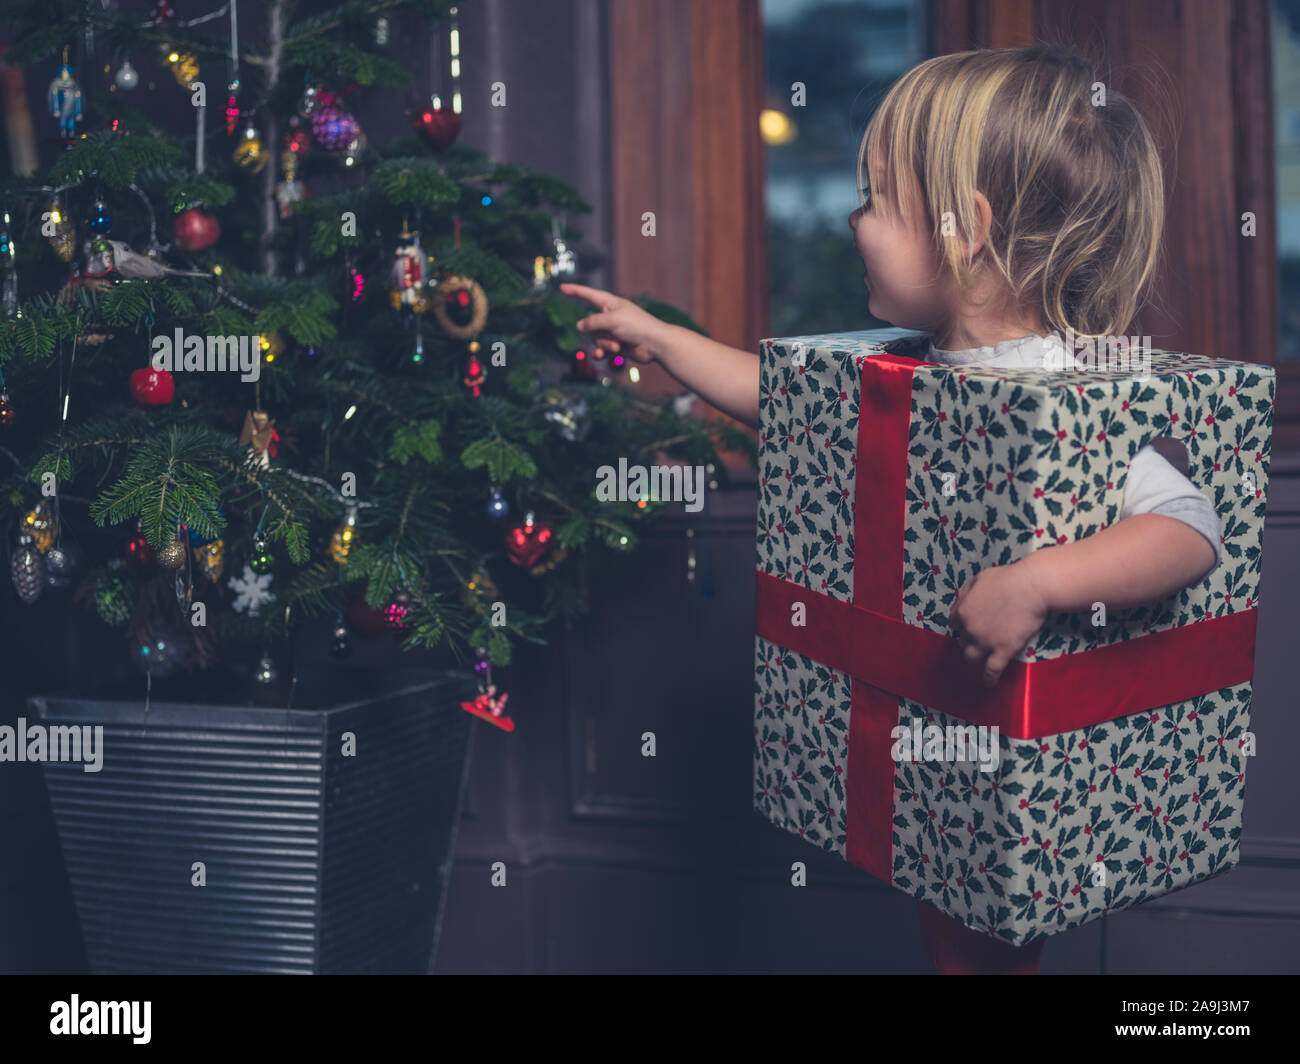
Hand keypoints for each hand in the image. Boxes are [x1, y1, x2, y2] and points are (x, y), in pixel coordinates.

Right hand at [559, 282, 664, 363]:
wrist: (655, 344)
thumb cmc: (638, 326)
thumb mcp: (612, 320)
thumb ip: (593, 322)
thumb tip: (579, 326)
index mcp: (611, 303)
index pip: (589, 294)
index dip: (575, 291)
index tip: (562, 288)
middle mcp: (611, 316)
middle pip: (591, 323)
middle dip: (597, 332)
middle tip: (612, 334)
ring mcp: (613, 331)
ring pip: (596, 338)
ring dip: (605, 344)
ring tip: (618, 346)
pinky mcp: (616, 344)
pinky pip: (601, 348)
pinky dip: (601, 352)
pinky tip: (601, 356)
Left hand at [948, 560, 1049, 686]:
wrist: (1032, 586)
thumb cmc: (1007, 578)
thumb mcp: (978, 579)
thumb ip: (966, 593)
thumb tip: (960, 602)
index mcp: (963, 610)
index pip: (954, 623)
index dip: (962, 624)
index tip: (967, 625)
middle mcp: (970, 628)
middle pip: (963, 640)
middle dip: (969, 638)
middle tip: (980, 636)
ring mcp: (986, 641)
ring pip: (971, 656)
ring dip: (974, 656)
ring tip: (980, 658)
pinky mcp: (1003, 650)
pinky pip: (992, 670)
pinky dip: (988, 678)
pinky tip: (988, 683)